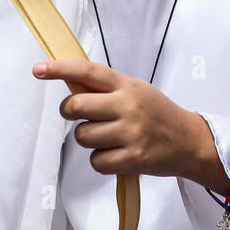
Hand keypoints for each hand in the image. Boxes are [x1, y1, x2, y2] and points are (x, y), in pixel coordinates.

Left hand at [35, 60, 229, 193]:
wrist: (190, 141)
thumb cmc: (158, 115)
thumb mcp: (136, 91)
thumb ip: (107, 89)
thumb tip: (70, 84)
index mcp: (127, 85)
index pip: (88, 71)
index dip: (60, 69)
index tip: (38, 69)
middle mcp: (128, 106)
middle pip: (77, 107)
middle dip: (69, 112)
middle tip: (77, 115)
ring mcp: (130, 133)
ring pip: (83, 136)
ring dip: (88, 139)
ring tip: (109, 138)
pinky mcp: (133, 158)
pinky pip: (96, 161)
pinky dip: (100, 161)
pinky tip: (116, 155)